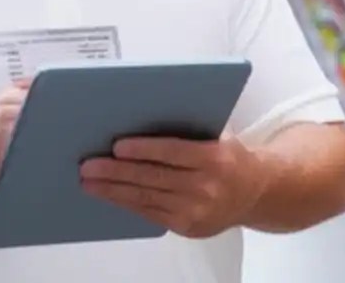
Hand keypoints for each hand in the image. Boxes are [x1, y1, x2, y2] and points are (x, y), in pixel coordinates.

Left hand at [79, 136, 268, 238]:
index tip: (117, 146)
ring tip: (89, 181)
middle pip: (153, 177)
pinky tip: (110, 195)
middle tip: (89, 165)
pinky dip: (127, 203)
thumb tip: (142, 117)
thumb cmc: (230, 157)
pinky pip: (151, 213)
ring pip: (146, 198)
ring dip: (114, 190)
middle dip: (116, 172)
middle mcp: (206, 186)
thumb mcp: (219, 136)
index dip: (143, 149)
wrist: (255, 192)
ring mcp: (196, 210)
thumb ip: (189, 130)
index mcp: (215, 158)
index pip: (173, 152)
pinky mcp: (187, 227)